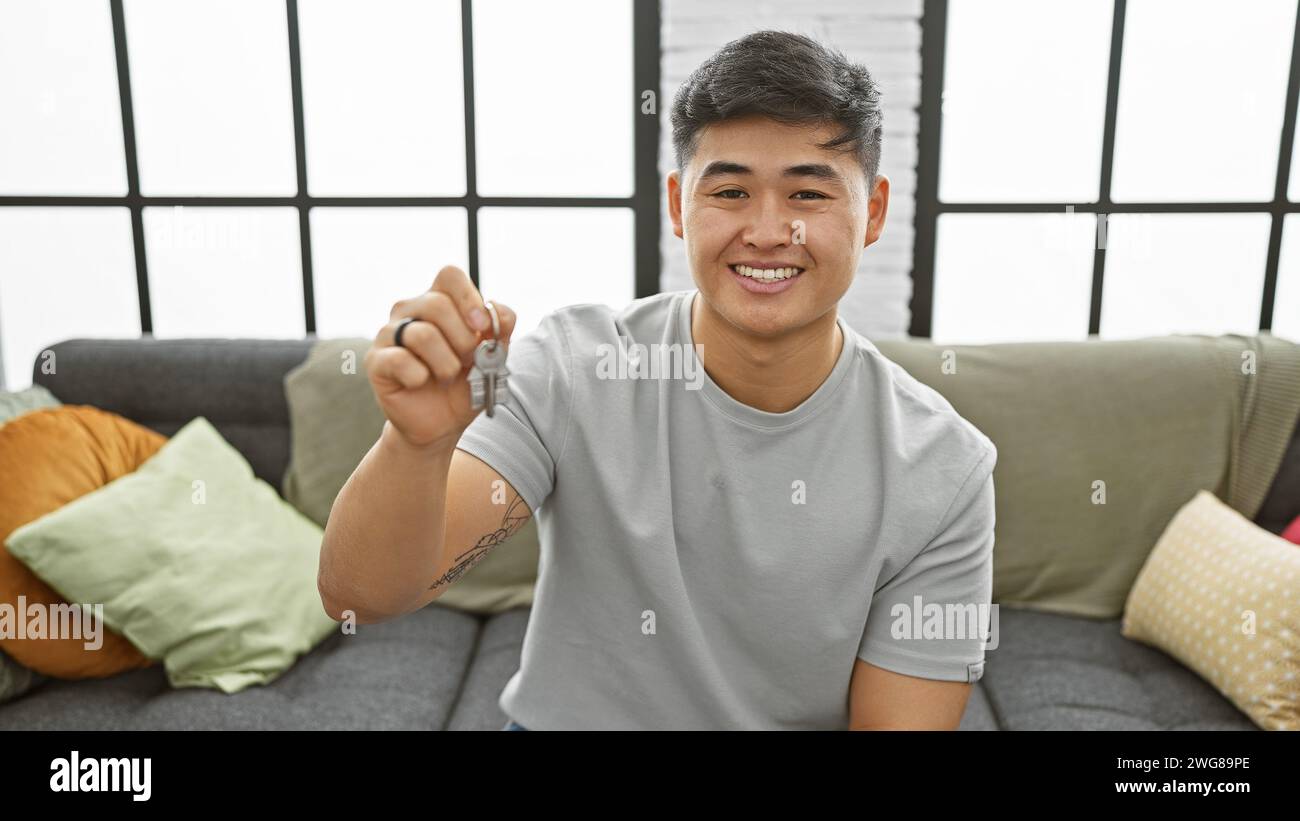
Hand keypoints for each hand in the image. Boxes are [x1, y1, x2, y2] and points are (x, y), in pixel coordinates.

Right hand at [365, 265, 516, 450]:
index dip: (469, 298)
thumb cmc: (465, 385)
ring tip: (447, 376)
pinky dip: (420, 377)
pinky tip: (421, 383)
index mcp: (439, 301)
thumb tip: (498, 312)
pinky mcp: (377, 361)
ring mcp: (389, 334)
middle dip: (463, 339)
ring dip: (446, 363)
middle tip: (467, 360)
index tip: (481, 327)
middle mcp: (410, 311)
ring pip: (422, 334)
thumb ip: (500, 332)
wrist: (442, 424)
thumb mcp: (492, 359)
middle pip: (437, 303)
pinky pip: (400, 360)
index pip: (450, 275)